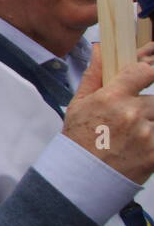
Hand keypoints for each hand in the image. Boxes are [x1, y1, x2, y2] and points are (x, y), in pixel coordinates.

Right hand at [63, 44, 153, 183]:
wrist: (81, 176)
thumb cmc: (79, 138)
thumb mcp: (79, 103)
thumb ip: (94, 75)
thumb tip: (101, 49)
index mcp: (111, 98)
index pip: (143, 71)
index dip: (150, 70)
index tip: (150, 74)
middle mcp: (131, 114)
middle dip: (149, 106)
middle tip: (136, 117)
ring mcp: (146, 135)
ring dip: (151, 123)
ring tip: (137, 132)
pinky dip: (152, 139)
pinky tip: (141, 144)